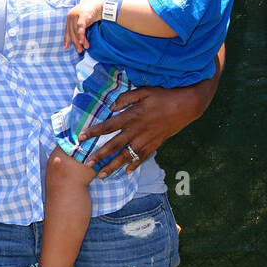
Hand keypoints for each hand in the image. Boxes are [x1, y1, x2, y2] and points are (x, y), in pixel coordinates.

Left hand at [64, 0, 100, 51]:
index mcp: (69, 18)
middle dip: (76, 43)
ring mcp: (76, 15)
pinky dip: (81, 35)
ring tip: (86, 47)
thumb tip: (77, 40)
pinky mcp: (83, 15)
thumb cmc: (91, 13)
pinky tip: (82, 41)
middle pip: (72, 32)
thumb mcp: (82, 21)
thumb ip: (78, 28)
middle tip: (80, 51)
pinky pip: (80, 27)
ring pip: (77, 31)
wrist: (99, 3)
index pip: (67, 31)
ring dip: (81, 40)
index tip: (66, 48)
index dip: (66, 40)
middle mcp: (71, 16)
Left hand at [81, 84, 200, 177]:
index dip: (94, 132)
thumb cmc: (164, 95)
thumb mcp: (144, 91)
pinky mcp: (156, 143)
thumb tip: (111, 106)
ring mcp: (146, 139)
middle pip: (114, 145)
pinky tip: (126, 172)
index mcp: (132, 116)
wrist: (186, 106)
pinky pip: (142, 157)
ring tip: (102, 175)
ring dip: (113, 166)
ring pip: (126, 155)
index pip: (108, 126)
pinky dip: (134, 165)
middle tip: (87, 164)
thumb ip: (126, 98)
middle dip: (100, 155)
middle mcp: (137, 130)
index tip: (80, 138)